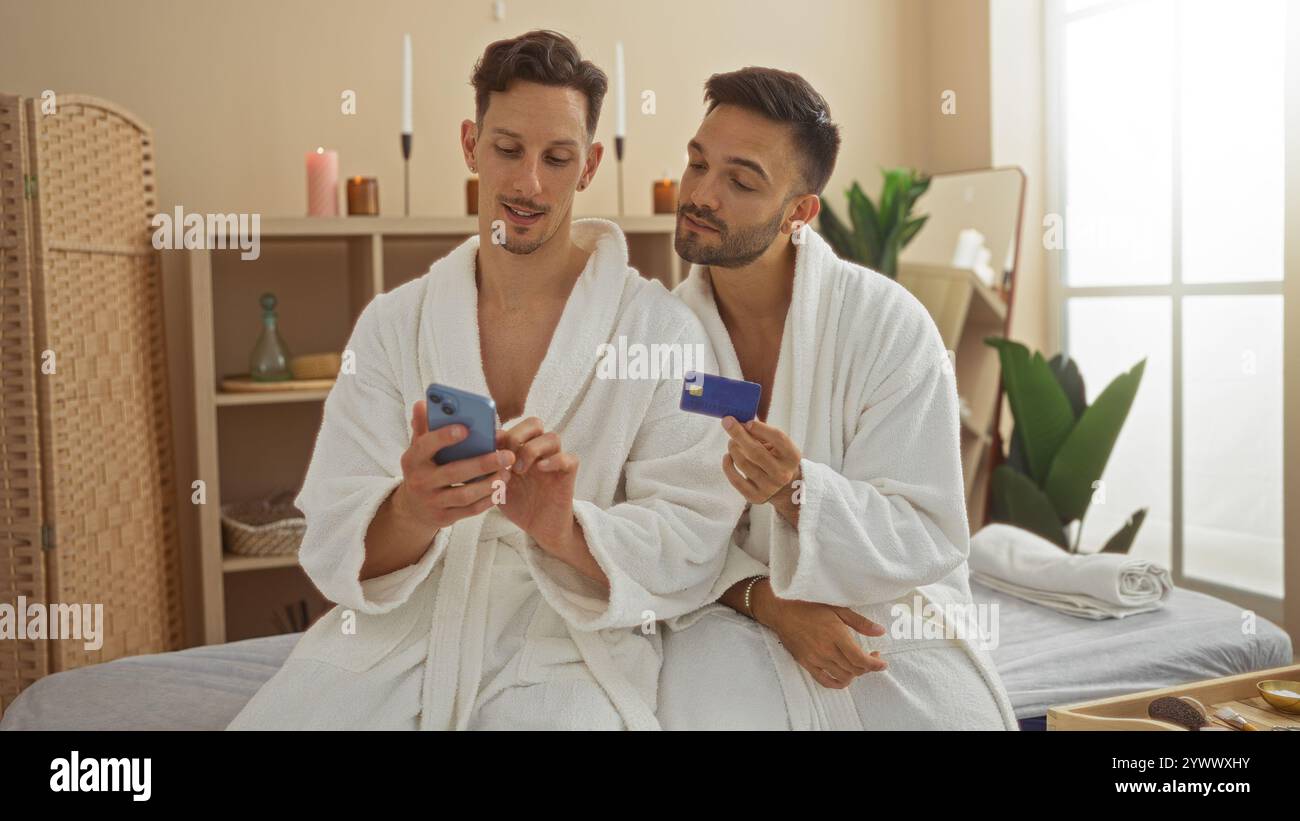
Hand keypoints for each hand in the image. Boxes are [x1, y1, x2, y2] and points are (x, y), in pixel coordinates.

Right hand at [391, 400, 515, 530]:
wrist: (413, 508)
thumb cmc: (423, 468)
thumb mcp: (418, 448)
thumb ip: (423, 427)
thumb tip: (421, 403)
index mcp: (412, 459)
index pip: (426, 446)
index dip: (444, 437)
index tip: (466, 428)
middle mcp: (420, 482)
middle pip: (453, 472)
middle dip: (482, 463)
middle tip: (506, 455)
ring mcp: (432, 502)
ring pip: (464, 494)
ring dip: (489, 483)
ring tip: (507, 472)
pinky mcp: (445, 518)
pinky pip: (470, 510)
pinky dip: (487, 500)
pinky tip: (501, 488)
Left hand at [496, 417, 580, 554]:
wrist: (540, 528)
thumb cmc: (519, 505)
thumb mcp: (497, 486)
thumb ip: (487, 470)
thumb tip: (470, 456)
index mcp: (522, 450)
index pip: (515, 426)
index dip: (501, 432)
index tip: (488, 445)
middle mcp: (539, 452)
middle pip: (535, 423)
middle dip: (517, 435)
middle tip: (506, 456)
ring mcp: (555, 462)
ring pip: (553, 437)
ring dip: (533, 449)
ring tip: (519, 470)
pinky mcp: (568, 474)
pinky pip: (569, 458)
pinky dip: (555, 460)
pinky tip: (540, 469)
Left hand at [721, 417, 802, 524]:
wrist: (784, 487)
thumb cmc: (777, 458)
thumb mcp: (778, 445)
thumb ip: (762, 434)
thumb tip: (739, 424)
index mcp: (792, 457)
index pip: (778, 438)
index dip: (760, 428)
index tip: (747, 422)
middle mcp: (783, 474)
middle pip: (756, 452)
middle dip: (739, 434)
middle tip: (727, 422)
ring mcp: (769, 488)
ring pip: (743, 464)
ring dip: (733, 448)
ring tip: (732, 442)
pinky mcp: (756, 497)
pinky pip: (735, 479)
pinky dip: (727, 465)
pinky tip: (728, 456)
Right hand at [751, 580, 888, 689]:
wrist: (782, 611)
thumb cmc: (809, 606)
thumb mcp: (837, 609)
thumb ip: (860, 622)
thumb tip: (880, 632)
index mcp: (836, 635)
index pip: (860, 659)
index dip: (874, 664)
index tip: (882, 663)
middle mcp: (827, 650)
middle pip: (854, 669)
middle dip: (867, 667)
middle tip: (871, 657)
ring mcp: (816, 659)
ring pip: (843, 677)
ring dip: (855, 674)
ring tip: (857, 664)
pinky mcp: (806, 664)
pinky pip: (825, 681)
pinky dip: (838, 683)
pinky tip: (844, 676)